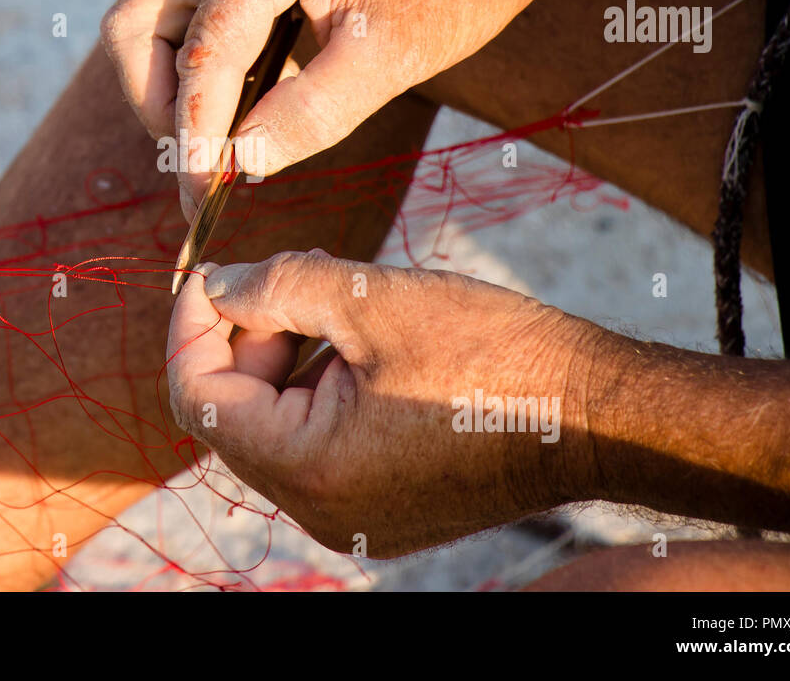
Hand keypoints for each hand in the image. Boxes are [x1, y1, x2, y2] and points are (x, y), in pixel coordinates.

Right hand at [101, 0, 562, 218]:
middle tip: (202, 160)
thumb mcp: (389, 60)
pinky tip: (249, 113)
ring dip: (173, 89)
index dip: (197, 136)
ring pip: (153, 25)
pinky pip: (189, 22)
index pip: (203, 55)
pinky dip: (201, 73)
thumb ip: (309, 116)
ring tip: (224, 144)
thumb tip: (236, 166)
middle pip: (138, 28)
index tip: (202, 197)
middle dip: (160, 104)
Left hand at [165, 250, 596, 557]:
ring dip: (286, 361)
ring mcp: (353, 518)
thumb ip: (278, 287)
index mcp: (312, 467)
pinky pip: (317, 448)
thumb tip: (216, 287)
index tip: (210, 272)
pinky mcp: (382, 509)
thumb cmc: (495, 354)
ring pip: (276, 428)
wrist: (596, 413)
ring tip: (339, 307)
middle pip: (235, 415)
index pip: (201, 397)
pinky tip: (361, 349)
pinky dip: (318, 392)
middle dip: (247, 339)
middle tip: (288, 281)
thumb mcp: (374, 299)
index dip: (192, 327)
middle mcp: (322, 511)